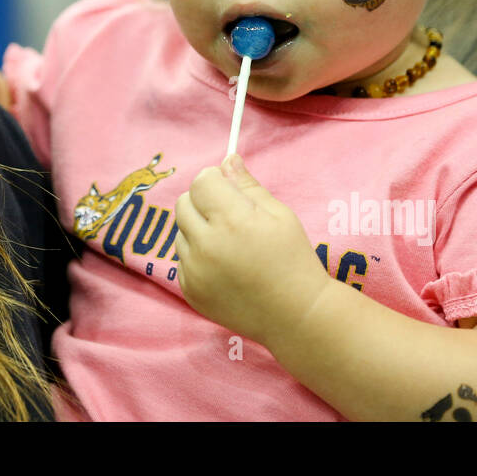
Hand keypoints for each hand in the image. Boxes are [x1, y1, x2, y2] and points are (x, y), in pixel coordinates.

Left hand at [174, 154, 329, 345]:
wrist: (296, 315)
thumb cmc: (293, 259)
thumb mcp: (279, 215)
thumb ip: (247, 186)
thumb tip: (226, 160)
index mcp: (231, 220)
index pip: (201, 181)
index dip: (215, 181)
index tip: (228, 190)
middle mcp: (207, 245)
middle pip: (183, 203)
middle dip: (203, 202)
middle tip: (228, 216)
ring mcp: (195, 271)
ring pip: (181, 231)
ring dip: (199, 231)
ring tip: (230, 246)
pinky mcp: (190, 291)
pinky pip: (182, 260)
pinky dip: (197, 258)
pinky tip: (225, 267)